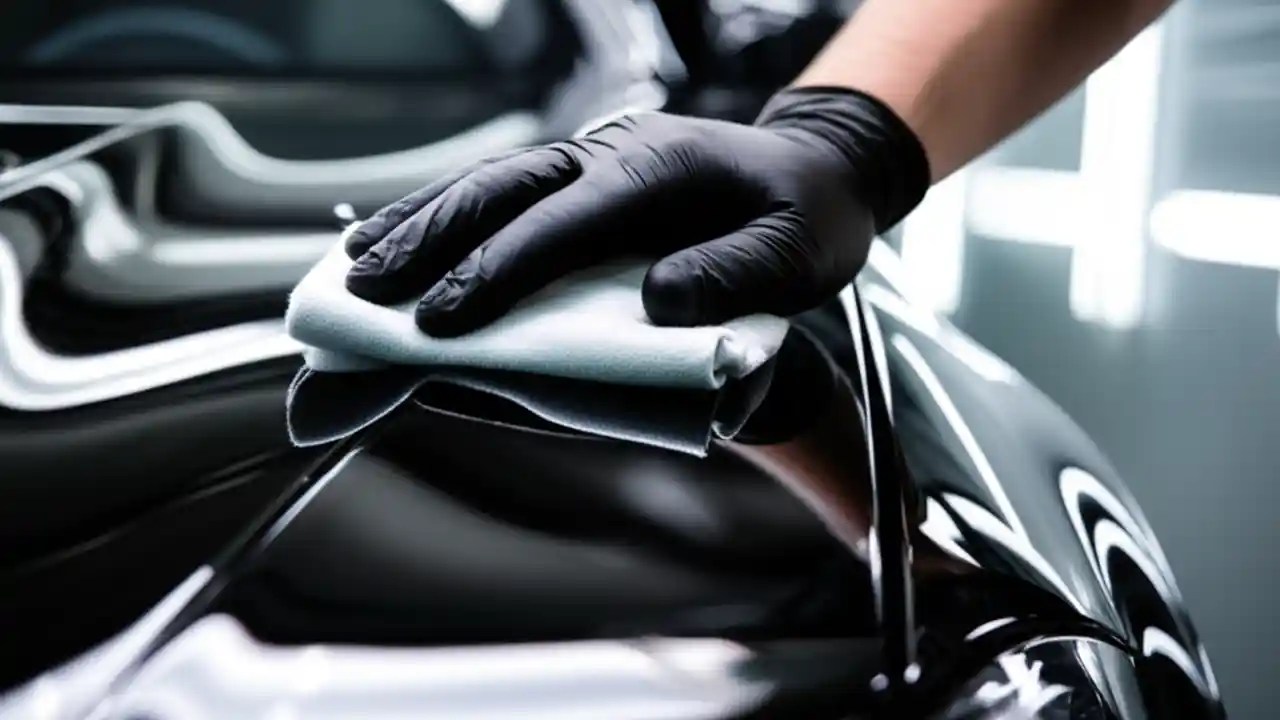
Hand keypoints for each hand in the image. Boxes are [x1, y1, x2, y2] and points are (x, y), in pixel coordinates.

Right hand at [345, 87, 929, 335]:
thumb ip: (737, 273)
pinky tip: (401, 239)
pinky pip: (503, 195)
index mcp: (657, 170)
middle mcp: (609, 156)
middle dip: (430, 243)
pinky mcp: (581, 180)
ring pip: (488, 186)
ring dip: (420, 226)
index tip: (440, 319)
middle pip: (501, 192)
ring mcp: (590, 162)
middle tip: (364, 294)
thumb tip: (659, 302)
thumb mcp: (798, 250)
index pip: (560, 221)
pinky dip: (447, 217)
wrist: (816, 170)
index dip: (497, 270)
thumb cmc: (806, 217)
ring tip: (354, 270)